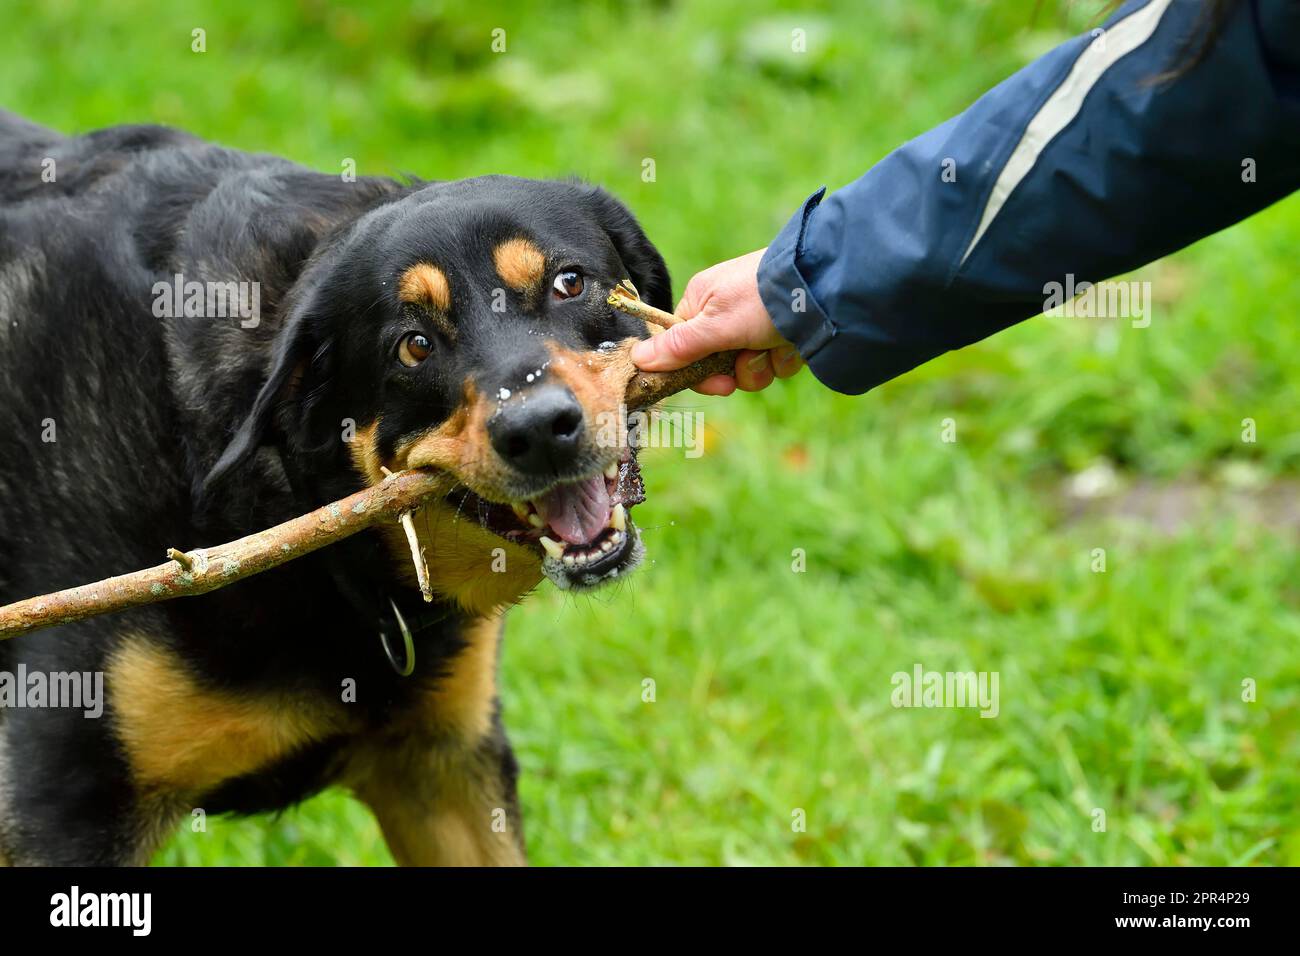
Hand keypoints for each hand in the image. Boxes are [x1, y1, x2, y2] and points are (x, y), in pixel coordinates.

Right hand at [629, 248, 804, 394]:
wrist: (821, 289)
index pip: (680, 348)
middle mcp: (725, 311)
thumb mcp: (715, 326)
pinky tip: (792, 344)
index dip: (694, 370)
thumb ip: (678, 347)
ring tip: (774, 348)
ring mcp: (754, 323)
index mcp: (700, 302)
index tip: (714, 383)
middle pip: (714, 363)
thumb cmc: (761, 299)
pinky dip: (782, 359)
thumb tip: (635, 359)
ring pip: (746, 367)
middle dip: (734, 371)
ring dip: (761, 367)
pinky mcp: (781, 332)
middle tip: (747, 364)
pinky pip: (772, 361)